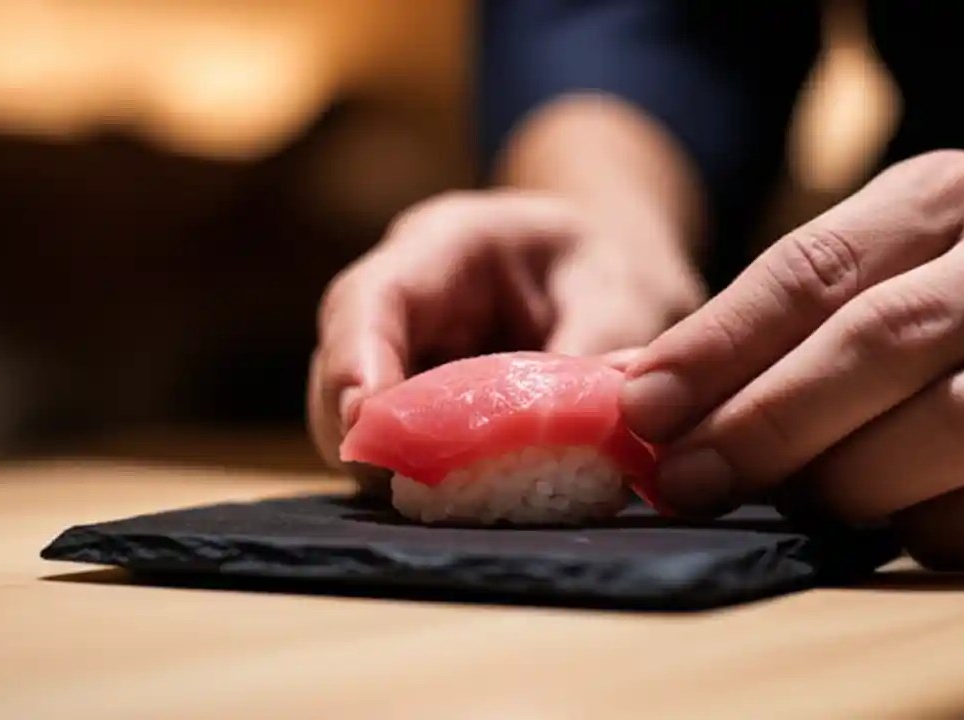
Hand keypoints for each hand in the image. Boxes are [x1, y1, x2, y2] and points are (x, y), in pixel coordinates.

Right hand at [310, 190, 702, 488]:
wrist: (609, 273)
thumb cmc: (610, 270)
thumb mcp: (622, 297)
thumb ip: (593, 357)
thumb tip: (576, 432)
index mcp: (447, 243)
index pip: (371, 296)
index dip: (353, 359)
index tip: (363, 422)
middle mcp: (404, 299)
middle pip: (341, 365)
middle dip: (365, 430)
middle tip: (407, 484)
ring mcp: (398, 351)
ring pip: (350, 415)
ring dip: (390, 461)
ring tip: (445, 499)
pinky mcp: (410, 399)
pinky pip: (391, 442)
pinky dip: (416, 473)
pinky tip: (461, 497)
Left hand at [621, 150, 963, 567]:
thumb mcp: (882, 258)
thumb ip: (772, 318)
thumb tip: (639, 390)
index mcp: (947, 199)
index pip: (811, 272)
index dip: (717, 345)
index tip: (642, 406)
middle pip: (877, 347)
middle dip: (763, 424)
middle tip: (684, 481)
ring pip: (948, 432)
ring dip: (842, 482)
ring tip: (786, 499)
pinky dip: (924, 532)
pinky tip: (889, 523)